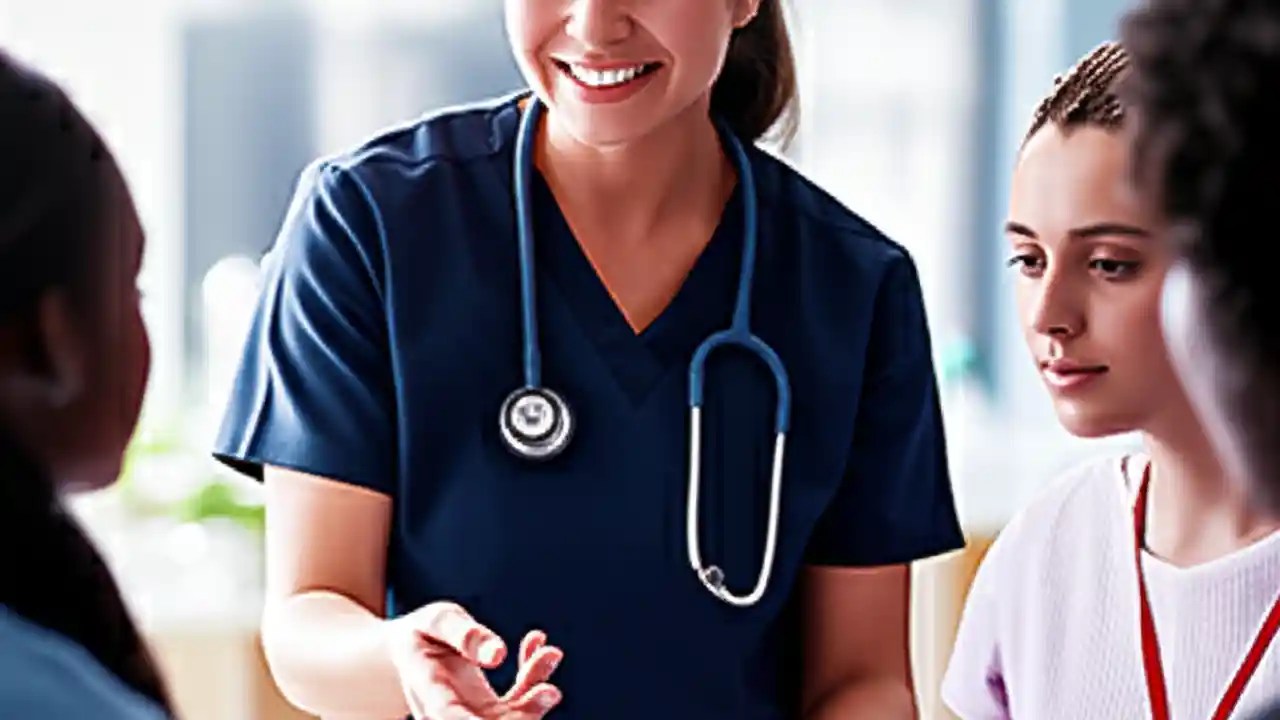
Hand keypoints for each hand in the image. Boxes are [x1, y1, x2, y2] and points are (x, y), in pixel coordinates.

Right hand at [387, 601, 563, 718]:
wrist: (413, 650)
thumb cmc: (423, 633)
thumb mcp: (437, 621)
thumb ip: (463, 634)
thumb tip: (499, 654)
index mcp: (430, 693)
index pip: (451, 718)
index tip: (514, 719)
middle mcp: (453, 714)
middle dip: (525, 713)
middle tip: (550, 690)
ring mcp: (475, 716)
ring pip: (512, 716)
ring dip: (537, 690)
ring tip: (550, 653)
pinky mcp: (492, 709)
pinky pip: (520, 700)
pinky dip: (534, 675)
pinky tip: (536, 640)